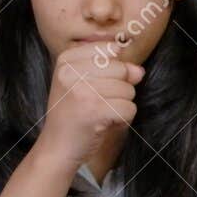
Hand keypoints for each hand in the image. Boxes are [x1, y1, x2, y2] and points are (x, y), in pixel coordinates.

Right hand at [36, 41, 144, 167]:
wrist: (57, 147)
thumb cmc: (73, 114)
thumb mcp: (86, 84)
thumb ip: (114, 70)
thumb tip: (139, 71)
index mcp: (66, 60)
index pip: (110, 49)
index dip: (112, 71)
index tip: (93, 86)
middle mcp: (71, 72)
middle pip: (121, 69)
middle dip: (119, 89)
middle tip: (97, 104)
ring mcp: (82, 91)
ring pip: (128, 89)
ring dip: (120, 106)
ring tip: (100, 114)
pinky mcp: (95, 111)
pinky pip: (129, 108)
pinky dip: (123, 120)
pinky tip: (105, 124)